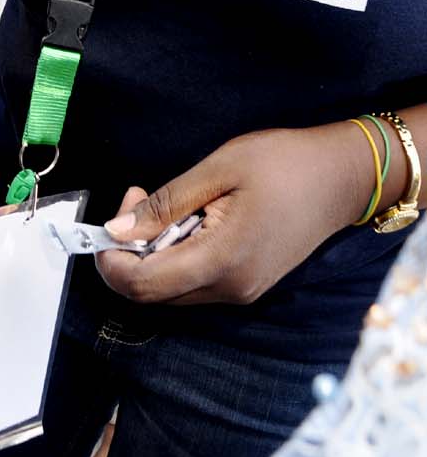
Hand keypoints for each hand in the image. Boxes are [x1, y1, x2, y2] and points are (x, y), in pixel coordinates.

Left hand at [96, 125, 370, 305]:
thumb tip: (117, 229)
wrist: (345, 177)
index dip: (111, 258)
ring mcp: (241, 291)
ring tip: (164, 205)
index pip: (141, 285)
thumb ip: (164, 204)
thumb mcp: (218, 170)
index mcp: (223, 261)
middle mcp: (231, 288)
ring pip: (169, 290)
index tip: (116, 215)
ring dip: (150, 253)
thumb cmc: (285, 164)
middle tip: (137, 199)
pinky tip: (184, 221)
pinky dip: (173, 256)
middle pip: (150, 292)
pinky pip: (192, 283)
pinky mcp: (246, 285)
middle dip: (127, 251)